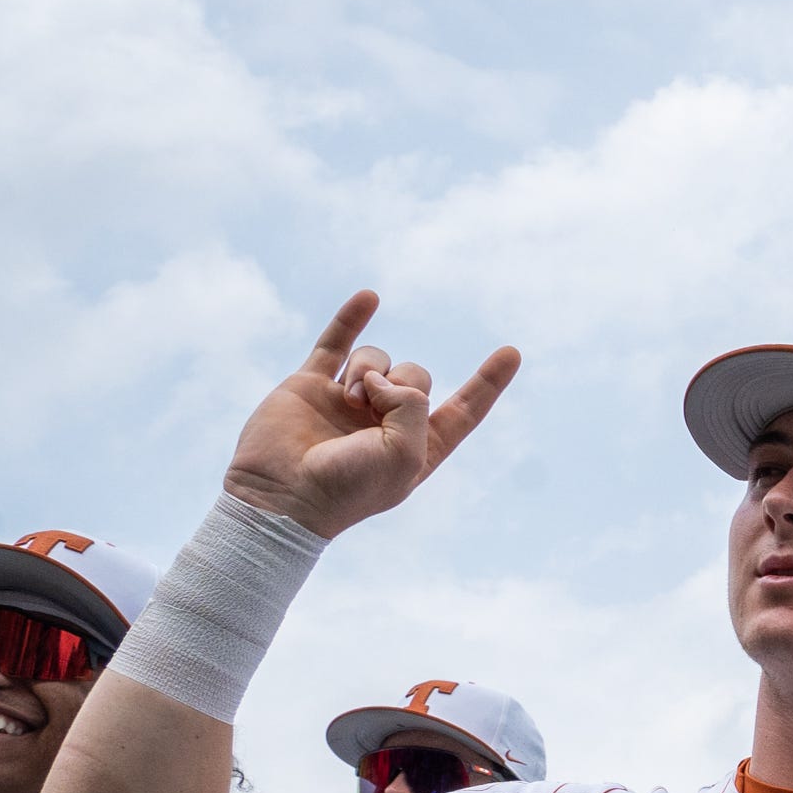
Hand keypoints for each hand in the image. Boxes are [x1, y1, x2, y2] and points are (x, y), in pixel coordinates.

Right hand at [222, 292, 519, 537]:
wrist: (280, 496)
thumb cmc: (347, 487)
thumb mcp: (404, 454)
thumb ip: (413, 406)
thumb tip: (384, 378)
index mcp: (416, 448)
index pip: (463, 411)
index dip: (487, 383)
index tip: (511, 352)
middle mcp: (385, 423)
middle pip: (416, 378)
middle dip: (402, 382)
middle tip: (373, 405)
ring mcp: (348, 403)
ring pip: (377, 361)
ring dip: (369, 370)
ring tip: (350, 396)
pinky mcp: (310, 386)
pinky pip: (335, 344)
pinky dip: (352, 319)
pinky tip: (371, 297)